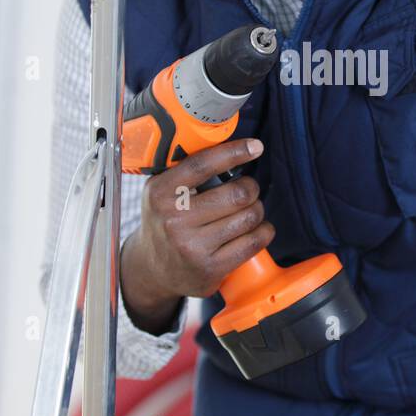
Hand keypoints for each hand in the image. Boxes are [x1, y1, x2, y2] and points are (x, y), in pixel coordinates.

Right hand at [119, 137, 273, 333]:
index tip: (255, 146)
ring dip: (257, 211)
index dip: (234, 152)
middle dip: (250, 189)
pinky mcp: (211, 268)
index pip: (203, 165)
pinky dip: (263, 232)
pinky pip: (253, 242)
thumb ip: (186, 171)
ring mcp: (193, 246)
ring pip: (249, 217)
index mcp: (160, 193)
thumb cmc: (165, 222)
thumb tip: (229, 148)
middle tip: (247, 191)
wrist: (152, 269)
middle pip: (237, 193)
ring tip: (248, 211)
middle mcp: (174, 220)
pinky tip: (257, 229)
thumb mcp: (161, 192)